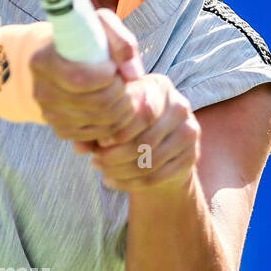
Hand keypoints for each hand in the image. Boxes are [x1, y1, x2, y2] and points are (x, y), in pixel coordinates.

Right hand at [28, 9, 142, 145]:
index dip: (107, 76)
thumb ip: (121, 41)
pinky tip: (117, 107)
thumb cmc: (84, 40)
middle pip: (96, 104)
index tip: (113, 66)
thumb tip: (134, 74)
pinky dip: (116, 124)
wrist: (62, 61)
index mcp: (43, 61)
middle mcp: (42, 92)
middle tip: (125, 81)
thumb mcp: (100, 27)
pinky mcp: (62, 130)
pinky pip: (97, 135)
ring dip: (124, 109)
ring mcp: (50, 115)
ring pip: (101, 122)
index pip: (80, 79)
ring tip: (125, 92)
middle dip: (121, 93)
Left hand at [75, 14, 201, 195]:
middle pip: (145, 140)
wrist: (160, 149)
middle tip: (96, 161)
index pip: (142, 111)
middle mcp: (180, 106)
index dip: (119, 130)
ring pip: (149, 161)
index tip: (101, 142)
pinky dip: (129, 183)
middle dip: (115, 155)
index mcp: (160, 87)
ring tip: (102, 170)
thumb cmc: (127, 126)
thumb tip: (78, 146)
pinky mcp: (191, 157)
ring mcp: (189, 132)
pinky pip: (156, 177)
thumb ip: (95, 129)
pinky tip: (112, 180)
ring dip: (119, 170)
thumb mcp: (111, 121)